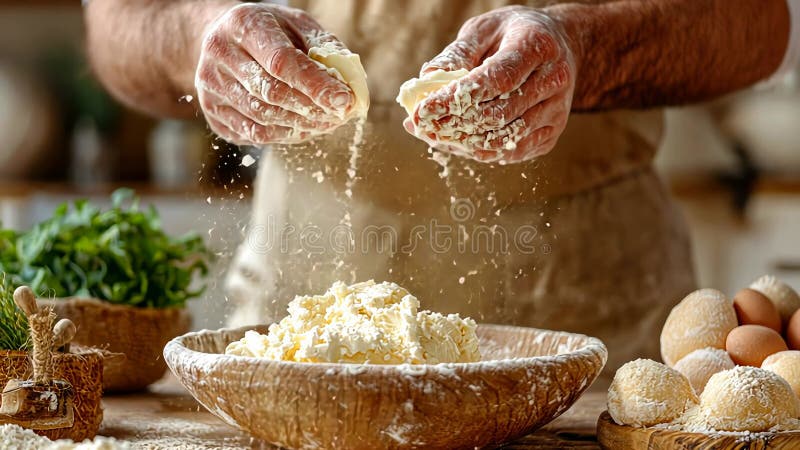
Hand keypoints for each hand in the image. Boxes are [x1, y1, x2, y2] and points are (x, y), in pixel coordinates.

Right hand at [195, 3, 355, 144]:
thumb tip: (351, 84)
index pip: (281, 61)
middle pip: (271, 92)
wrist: (221, 39)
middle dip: (312, 108)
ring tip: (328, 123)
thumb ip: (323, 48)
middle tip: (341, 115)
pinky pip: (253, 133)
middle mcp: (220, 54)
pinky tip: (305, 129)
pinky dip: (285, 135)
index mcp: (243, 25)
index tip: (345, 100)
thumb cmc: (269, 31)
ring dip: (301, 125)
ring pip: (262, 117)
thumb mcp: (296, 25)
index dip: (315, 84)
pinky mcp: (213, 113)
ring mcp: (211, 86)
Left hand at [405, 6, 574, 162]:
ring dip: (464, 143)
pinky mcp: (552, 132)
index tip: (422, 110)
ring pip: (505, 139)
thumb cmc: (513, 35)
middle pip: (499, 114)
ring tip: (435, 136)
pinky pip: (513, 152)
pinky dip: (482, 151)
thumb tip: (427, 81)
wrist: (561, 45)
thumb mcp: (484, 29)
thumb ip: (457, 54)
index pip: (495, 80)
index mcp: (537, 46)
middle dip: (453, 125)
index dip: (455, 99)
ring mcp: (557, 110)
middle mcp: (554, 80)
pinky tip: (458, 143)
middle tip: (420, 126)